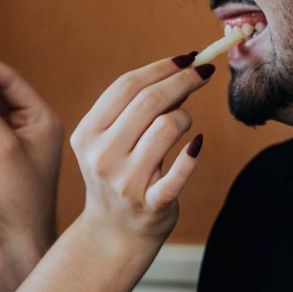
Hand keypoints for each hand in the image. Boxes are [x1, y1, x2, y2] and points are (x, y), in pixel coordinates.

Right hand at [67, 53, 211, 247]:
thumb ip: (135, 108)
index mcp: (88, 133)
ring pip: (166, 127)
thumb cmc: (120, 175)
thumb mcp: (111, 141)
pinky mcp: (150, 205)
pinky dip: (192, 154)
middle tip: (204, 72)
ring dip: (185, 117)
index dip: (161, 67)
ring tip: (185, 122)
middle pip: (148, 101)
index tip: (187, 57)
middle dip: (183, 80)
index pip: (126, 86)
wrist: (114, 233)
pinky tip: (197, 145)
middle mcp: (102, 156)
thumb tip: (180, 69)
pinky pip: (180, 172)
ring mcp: (125, 182)